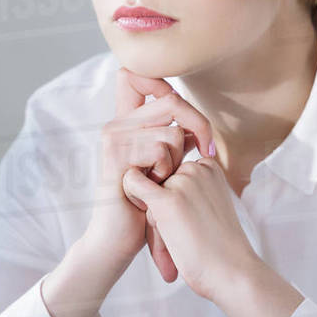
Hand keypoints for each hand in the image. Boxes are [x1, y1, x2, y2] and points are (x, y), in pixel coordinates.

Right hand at [85, 68, 212, 281]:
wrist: (116, 240)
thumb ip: (173, 141)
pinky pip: (161, 150)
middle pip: (171, 99)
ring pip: (172, 131)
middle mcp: (115, 124)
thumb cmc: (144, 206)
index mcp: (124, 122)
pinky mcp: (115, 155)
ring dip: (178, 161)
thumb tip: (195, 127)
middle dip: (196, 125)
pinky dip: (166, 173)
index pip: (137, 75)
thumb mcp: (162, 168)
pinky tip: (152, 189)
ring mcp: (113, 138)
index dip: (165, 84)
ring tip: (161, 182)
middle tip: (203, 153)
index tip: (186, 119)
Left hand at [121, 153, 260, 301]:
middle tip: (175, 250)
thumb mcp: (209, 208)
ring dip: (154, 227)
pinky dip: (130, 196)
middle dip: (161, 215)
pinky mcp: (166, 199)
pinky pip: (133, 184)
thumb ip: (190, 195)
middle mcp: (196, 168)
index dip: (174, 203)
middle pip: (160, 185)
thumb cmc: (221, 250)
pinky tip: (138, 221)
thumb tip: (161, 186)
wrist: (233, 272)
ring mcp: (181, 182)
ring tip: (170, 258)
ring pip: (147, 193)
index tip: (188, 229)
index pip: (174, 177)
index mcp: (209, 167)